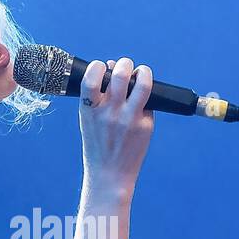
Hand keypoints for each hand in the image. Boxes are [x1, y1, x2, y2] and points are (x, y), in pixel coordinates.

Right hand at [78, 56, 154, 198]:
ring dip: (143, 72)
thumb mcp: (89, 120)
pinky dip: (146, 97)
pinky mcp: (145, 125)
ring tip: (141, 74)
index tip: (102, 66)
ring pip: (142, 84)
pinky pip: (149, 102)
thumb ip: (98, 95)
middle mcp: (110, 113)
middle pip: (121, 74)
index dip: (98, 66)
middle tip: (125, 67)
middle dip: (124, 64)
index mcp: (89, 110)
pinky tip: (142, 102)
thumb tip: (111, 66)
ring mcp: (129, 119)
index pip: (92, 78)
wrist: (109, 174)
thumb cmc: (98, 144)